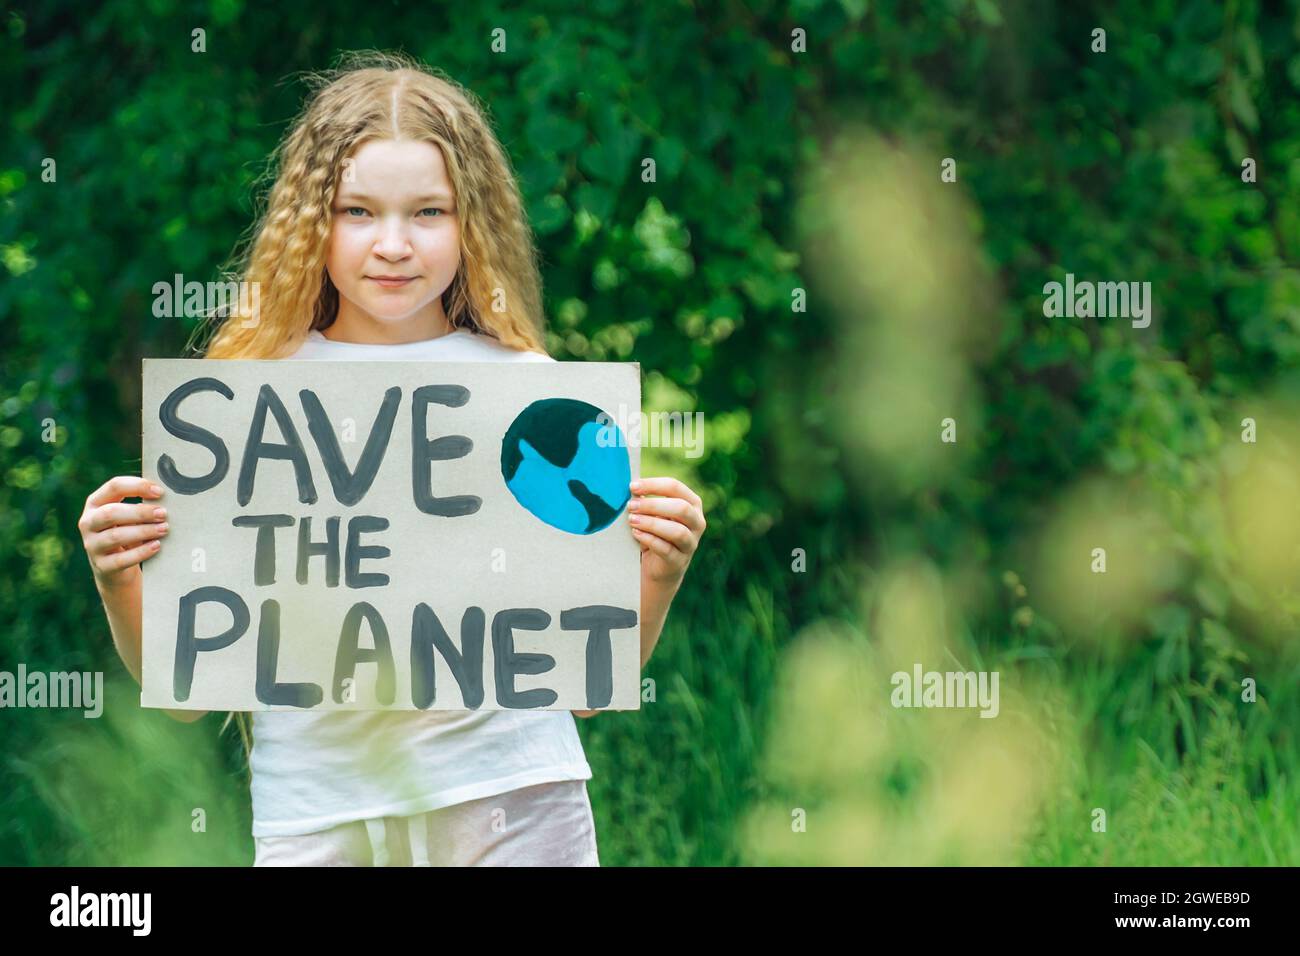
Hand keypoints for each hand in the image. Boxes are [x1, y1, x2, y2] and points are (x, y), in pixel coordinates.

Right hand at [79, 476, 168, 590]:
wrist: (116, 571)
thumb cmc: (127, 535)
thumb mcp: (129, 518)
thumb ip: (140, 505)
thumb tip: (164, 496)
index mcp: (95, 504)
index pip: (113, 487)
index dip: (138, 486)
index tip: (160, 492)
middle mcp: (88, 523)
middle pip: (111, 512)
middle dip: (140, 512)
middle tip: (163, 514)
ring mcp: (92, 545)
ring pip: (115, 536)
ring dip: (143, 531)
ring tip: (164, 529)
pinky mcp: (102, 566)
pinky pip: (121, 559)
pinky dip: (141, 552)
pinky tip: (156, 546)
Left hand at [625, 476, 705, 584]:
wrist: (659, 568)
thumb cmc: (657, 534)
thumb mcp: (654, 514)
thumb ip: (646, 501)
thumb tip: (632, 489)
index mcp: (692, 504)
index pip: (676, 487)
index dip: (653, 485)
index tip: (632, 486)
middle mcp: (697, 522)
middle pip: (681, 508)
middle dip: (653, 505)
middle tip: (631, 505)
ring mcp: (691, 543)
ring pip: (677, 531)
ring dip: (651, 523)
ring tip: (632, 520)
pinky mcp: (680, 561)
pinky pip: (667, 549)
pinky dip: (649, 539)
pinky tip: (636, 533)